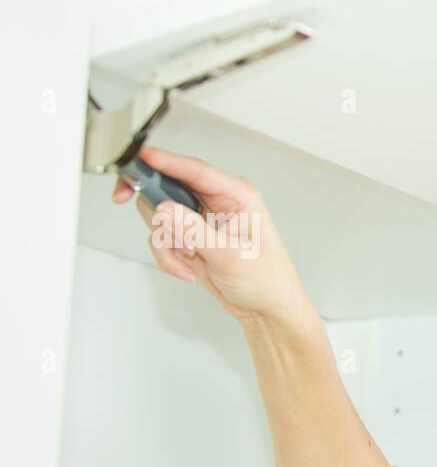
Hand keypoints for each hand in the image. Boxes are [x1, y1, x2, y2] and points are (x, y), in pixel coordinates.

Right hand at [113, 147, 312, 324]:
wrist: (265, 308)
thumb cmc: (266, 280)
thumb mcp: (230, 256)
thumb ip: (195, 231)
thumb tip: (164, 209)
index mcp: (237, 195)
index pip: (195, 170)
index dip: (166, 161)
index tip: (140, 158)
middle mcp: (218, 202)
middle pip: (168, 186)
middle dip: (156, 208)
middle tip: (155, 224)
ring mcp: (201, 220)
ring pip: (159, 214)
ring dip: (166, 241)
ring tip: (189, 258)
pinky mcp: (189, 237)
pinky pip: (162, 239)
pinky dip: (168, 257)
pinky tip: (187, 271)